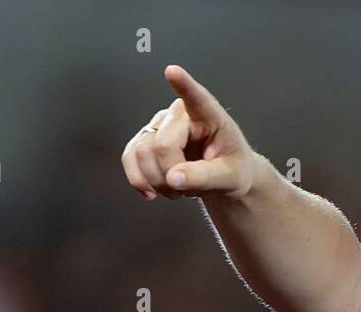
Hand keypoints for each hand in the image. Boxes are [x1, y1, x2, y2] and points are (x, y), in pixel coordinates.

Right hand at [121, 64, 257, 200]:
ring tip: (176, 189)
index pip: (197, 98)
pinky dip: (139, 180)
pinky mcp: (145, 139)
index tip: (172, 72)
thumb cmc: (231, 170)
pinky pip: (129, 157)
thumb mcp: (230, 178)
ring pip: (141, 152)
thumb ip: (204, 177)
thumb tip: (173, 178)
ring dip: (156, 181)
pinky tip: (153, 190)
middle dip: (170, 176)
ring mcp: (160, 125)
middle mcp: (181, 115)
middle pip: (161, 145)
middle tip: (187, 190)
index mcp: (210, 117)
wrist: (222, 179)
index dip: (183, 85)